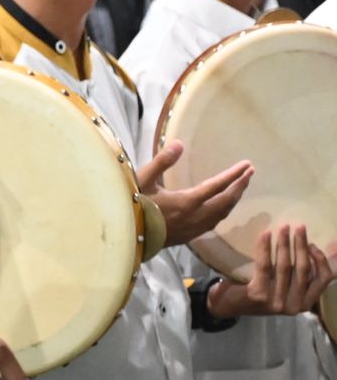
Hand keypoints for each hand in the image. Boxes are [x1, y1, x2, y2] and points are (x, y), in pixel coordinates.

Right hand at [138, 140, 252, 247]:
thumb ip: (162, 161)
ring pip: (223, 213)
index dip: (234, 175)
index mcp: (187, 201)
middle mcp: (196, 216)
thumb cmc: (134, 205)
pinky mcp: (190, 235)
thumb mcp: (144, 179)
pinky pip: (215, 222)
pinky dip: (225, 211)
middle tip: (250, 173)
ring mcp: (195, 228)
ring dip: (234, 199)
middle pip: (226, 201)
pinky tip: (223, 207)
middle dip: (240, 186)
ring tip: (241, 188)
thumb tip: (179, 144)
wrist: (128, 235)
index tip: (247, 165)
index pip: (217, 186)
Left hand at [208, 225, 335, 319]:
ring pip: (285, 266)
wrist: (228, 305)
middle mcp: (294, 305)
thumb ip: (296, 277)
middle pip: (304, 269)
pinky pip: (265, 265)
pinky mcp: (259, 294)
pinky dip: (265, 247)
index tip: (313, 243)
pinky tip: (265, 234)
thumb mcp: (284, 289)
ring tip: (284, 227)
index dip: (321, 259)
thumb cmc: (259, 293)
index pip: (323, 279)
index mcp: (305, 303)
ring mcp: (277, 301)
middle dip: (301, 245)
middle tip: (299, 226)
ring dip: (285, 243)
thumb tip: (307, 247)